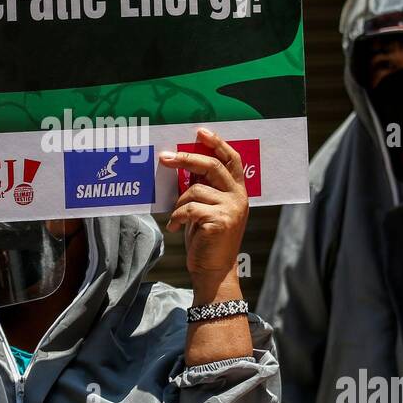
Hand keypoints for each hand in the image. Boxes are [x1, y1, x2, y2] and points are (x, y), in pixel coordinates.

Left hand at [160, 128, 248, 300]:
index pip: (232, 159)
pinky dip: (177, 217)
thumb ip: (204, 188)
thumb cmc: (207, 239)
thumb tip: (182, 163)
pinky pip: (189, 209)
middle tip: (164, 157)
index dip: (217, 143)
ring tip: (177, 218)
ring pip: (195, 191)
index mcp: (238, 191)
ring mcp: (231, 209)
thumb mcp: (209, 209)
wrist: (214, 271)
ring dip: (179, 203)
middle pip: (212, 166)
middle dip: (186, 158)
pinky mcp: (219, 221)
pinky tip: (174, 227)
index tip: (200, 131)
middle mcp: (238, 197)